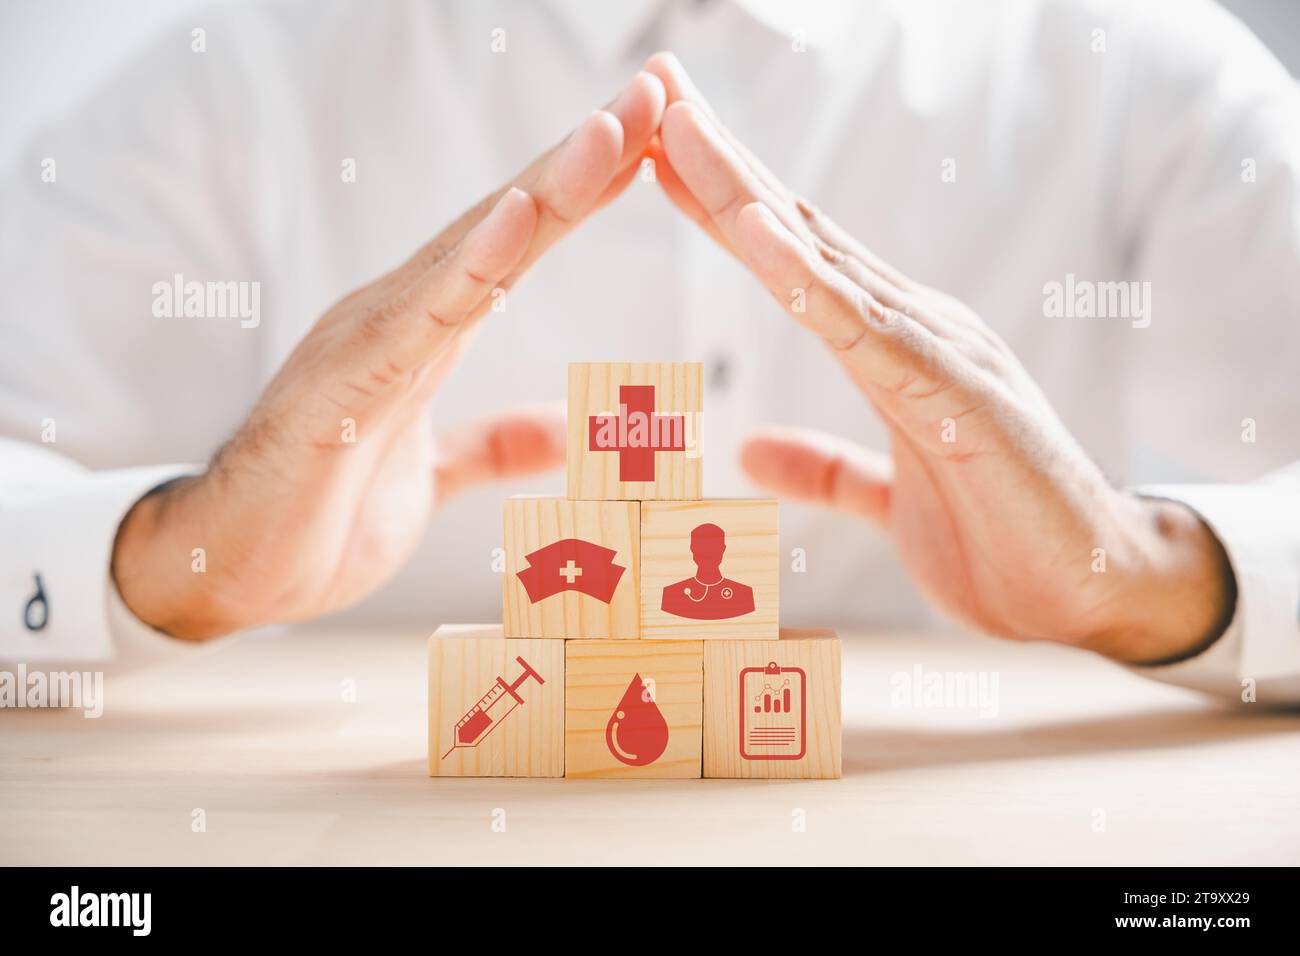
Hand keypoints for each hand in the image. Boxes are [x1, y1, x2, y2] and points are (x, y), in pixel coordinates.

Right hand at [112, 71, 667, 639]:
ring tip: (609, 126)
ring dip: (545, 187)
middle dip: (584, 158)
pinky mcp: (343, 385)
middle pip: (508, 224)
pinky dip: (472, 265)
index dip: (587, 189)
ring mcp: (369, 342)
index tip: (656, 137)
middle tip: (656, 91)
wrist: (225, 574)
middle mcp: (401, 317)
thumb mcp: (432, 478)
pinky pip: (419, 318)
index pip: (521, 245)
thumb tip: (561, 433)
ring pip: (473, 252)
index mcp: (424, 331)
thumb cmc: (318, 520)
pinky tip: (520, 216)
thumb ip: (491, 446)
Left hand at [644, 54, 1233, 663]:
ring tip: (680, 130)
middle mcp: (914, 328)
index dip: (722, 201)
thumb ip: (827, 469)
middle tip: (656, 87)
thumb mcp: (887, 500)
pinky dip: (807, 280)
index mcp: (893, 346)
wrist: (1100, 593)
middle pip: (798, 233)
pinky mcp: (960, 395)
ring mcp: (940, 352)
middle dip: (721, 162)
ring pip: (823, 262)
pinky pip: (868, 331)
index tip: (657, 147)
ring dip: (746, 195)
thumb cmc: (1001, 540)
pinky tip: (754, 231)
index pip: (793, 258)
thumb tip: (751, 451)